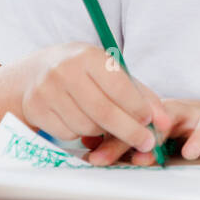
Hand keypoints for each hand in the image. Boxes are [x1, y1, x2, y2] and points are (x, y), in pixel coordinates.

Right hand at [15, 42, 172, 164]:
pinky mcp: (35, 109)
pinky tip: (80, 120)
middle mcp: (65, 70)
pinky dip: (80, 133)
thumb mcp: (109, 72)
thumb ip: (140, 94)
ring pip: (87, 127)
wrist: (34, 72)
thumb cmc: (83, 72)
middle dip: (130, 132)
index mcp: (89, 56)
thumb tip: (164, 121)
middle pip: (104, 113)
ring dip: (102, 132)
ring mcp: (47, 90)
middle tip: (147, 143)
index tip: (150, 122)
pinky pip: (68, 134)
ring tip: (104, 122)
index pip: (120, 87)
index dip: (138, 108)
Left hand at [98, 98, 199, 166]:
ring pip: (168, 123)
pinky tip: (189, 153)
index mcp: (150, 114)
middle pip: (139, 122)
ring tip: (140, 159)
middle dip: (118, 142)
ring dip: (153, 140)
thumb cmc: (188, 134)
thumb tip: (94, 152)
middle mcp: (166, 111)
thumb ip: (131, 145)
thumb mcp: (158, 142)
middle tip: (100, 159)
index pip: (123, 122)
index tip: (86, 153)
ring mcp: (190, 114)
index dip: (103, 136)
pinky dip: (198, 140)